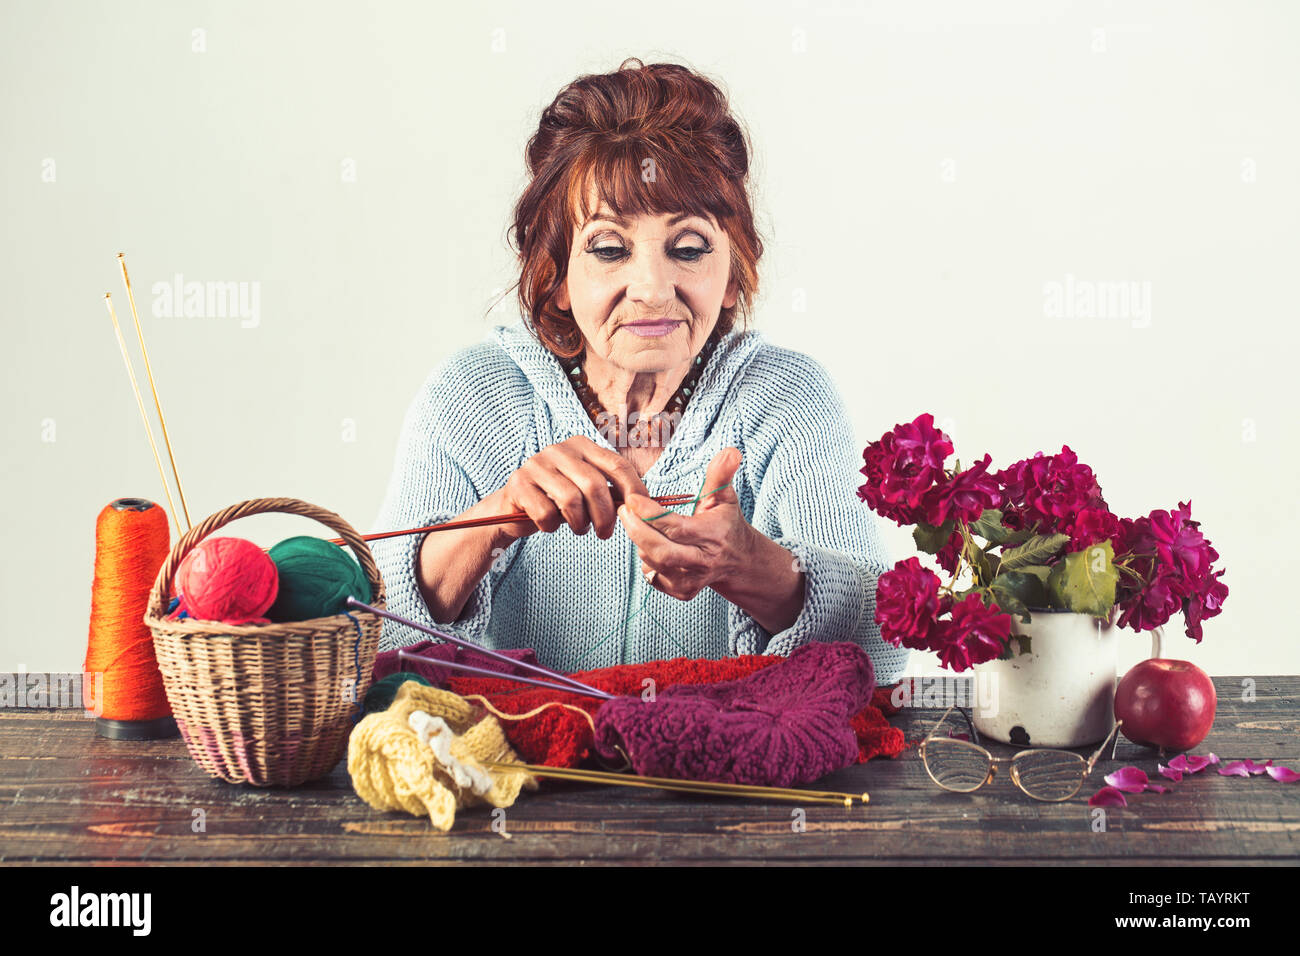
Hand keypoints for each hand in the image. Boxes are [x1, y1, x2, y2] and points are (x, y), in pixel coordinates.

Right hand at [494, 436, 650, 540]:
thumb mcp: (586, 491)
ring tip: (578, 528)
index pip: (617, 465)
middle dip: (605, 516)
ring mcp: (536, 464)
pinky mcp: (518, 483)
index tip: (641, 512)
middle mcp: (559, 449)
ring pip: (570, 499)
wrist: (513, 506)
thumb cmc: (558, 500)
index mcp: (582, 446)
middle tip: (605, 533)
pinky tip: (549, 524)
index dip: (634, 489)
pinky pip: (545, 512)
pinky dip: (551, 526)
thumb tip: (642, 505)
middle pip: (594, 485)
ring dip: (579, 523)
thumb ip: (610, 492)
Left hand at [618, 447, 755, 600]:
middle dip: (636, 530)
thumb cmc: (726, 523)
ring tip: (637, 522)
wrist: (737, 561)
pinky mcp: (682, 592)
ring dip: (640, 541)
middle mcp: (703, 562)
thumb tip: (731, 451)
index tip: (632, 498)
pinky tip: (649, 543)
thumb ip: (721, 474)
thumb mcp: (725, 497)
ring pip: (652, 562)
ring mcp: (692, 581)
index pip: (675, 527)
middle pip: (660, 551)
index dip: (649, 513)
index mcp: (713, 536)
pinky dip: (646, 558)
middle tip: (624, 509)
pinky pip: (652, 575)